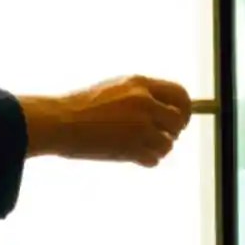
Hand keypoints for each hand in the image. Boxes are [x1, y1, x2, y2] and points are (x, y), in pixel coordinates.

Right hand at [20, 76, 191, 166]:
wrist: (60, 121)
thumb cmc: (81, 106)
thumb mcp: (114, 88)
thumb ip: (141, 94)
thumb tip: (164, 107)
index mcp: (140, 84)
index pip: (180, 95)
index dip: (184, 110)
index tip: (178, 120)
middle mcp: (144, 103)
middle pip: (178, 122)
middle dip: (171, 132)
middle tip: (158, 136)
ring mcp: (139, 126)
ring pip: (167, 143)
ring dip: (157, 148)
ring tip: (140, 146)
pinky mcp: (131, 148)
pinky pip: (154, 159)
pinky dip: (146, 160)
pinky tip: (133, 155)